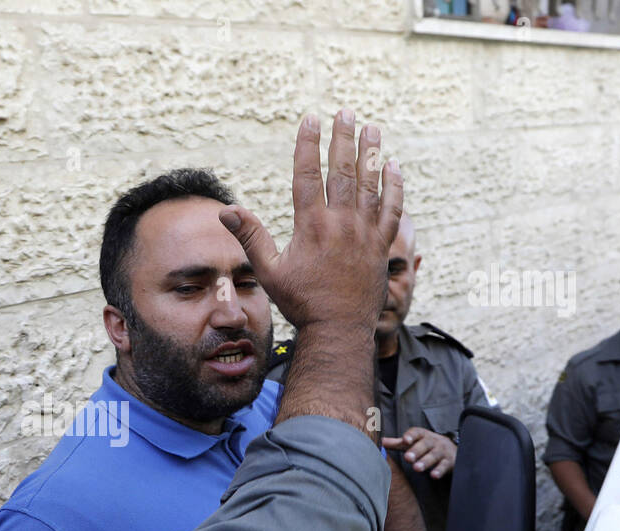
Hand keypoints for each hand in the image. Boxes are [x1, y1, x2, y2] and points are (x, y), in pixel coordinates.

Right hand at [218, 110, 401, 334]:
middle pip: (342, 171)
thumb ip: (251, 237)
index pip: (308, 174)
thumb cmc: (301, 302)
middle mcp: (341, 223)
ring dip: (370, 154)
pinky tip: (393, 168)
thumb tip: (226, 211)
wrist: (338, 329)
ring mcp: (364, 233)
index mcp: (311, 225)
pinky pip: (391, 210)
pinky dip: (392, 187)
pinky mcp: (381, 246)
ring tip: (372, 128)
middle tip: (345, 112)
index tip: (310, 120)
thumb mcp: (269, 271)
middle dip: (343, 138)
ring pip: (369, 184)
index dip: (308, 145)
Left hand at [382, 427, 456, 478]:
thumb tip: (379, 441)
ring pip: (434, 455)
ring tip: (417, 468)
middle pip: (425, 444)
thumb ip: (397, 443)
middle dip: (416, 450)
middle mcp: (433, 441)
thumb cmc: (426, 446)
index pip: (416, 432)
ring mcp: (442, 451)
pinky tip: (433, 475)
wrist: (451, 450)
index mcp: (422, 435)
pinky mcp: (449, 461)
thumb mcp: (412, 443)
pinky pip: (444, 466)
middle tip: (408, 458)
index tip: (405, 440)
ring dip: (426, 461)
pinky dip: (439, 470)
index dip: (411, 435)